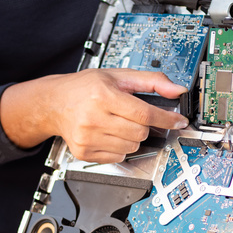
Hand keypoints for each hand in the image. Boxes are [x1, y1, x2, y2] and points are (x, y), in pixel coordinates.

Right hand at [0, 68, 188, 163]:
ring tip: (118, 123)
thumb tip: (177, 90)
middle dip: (144, 125)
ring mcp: (87, 138)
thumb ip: (151, 81)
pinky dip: (120, 147)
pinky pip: (118, 157)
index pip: (145, 113)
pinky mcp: (84, 153)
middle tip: (132, 115)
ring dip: (132, 138)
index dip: (167, 118)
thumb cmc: (86, 88)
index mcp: (103, 95)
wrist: (54, 103)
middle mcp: (93, 118)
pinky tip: (109, 134)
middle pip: (140, 132)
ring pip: (131, 147)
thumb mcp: (118, 76)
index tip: (179, 121)